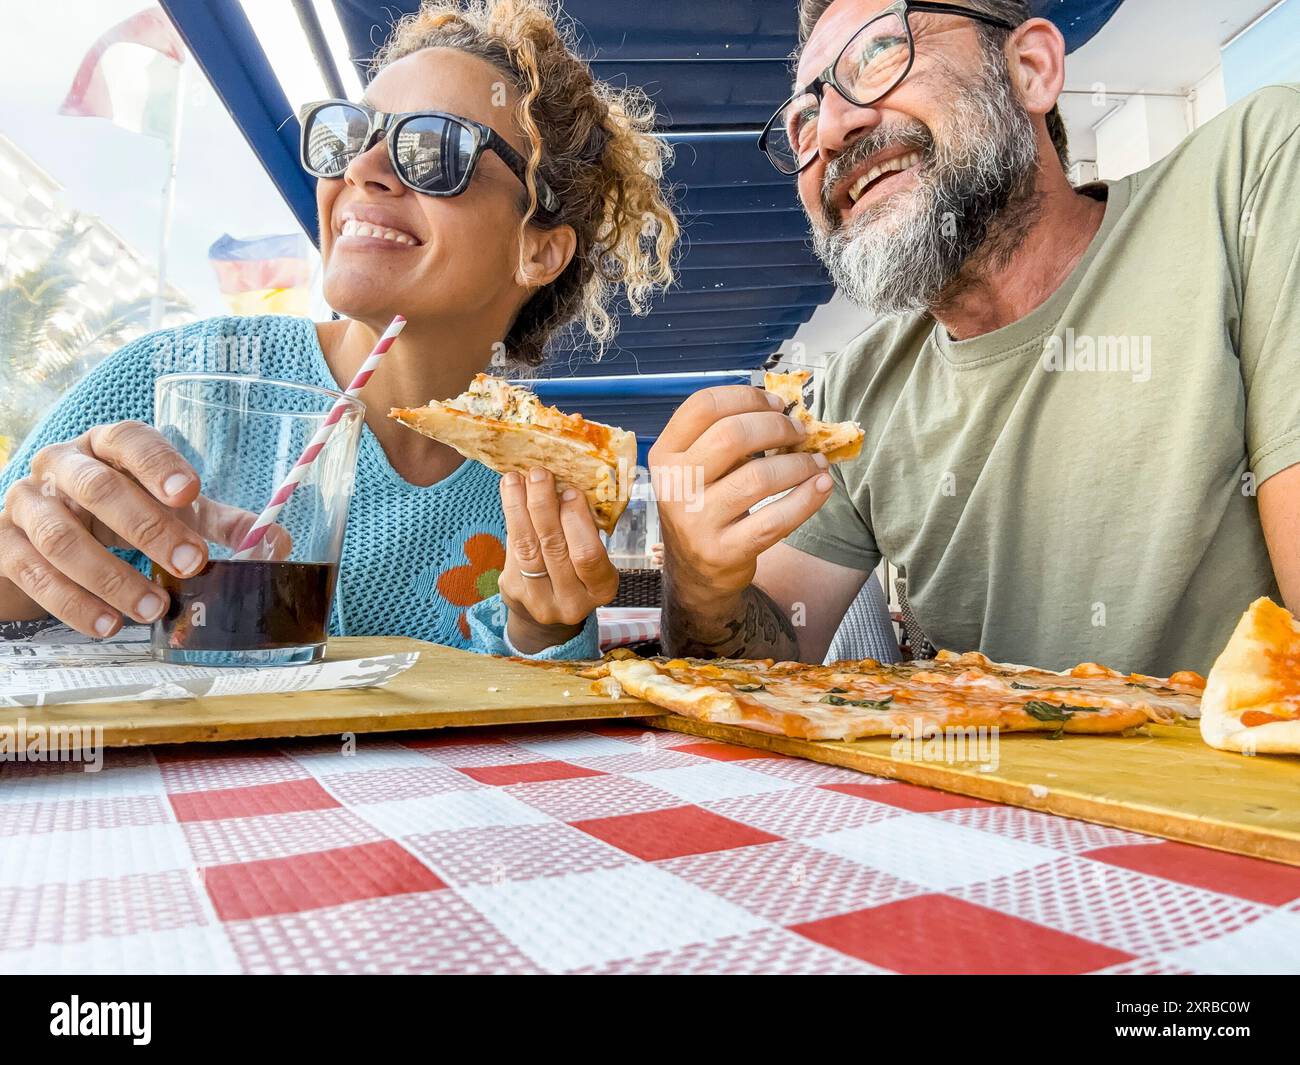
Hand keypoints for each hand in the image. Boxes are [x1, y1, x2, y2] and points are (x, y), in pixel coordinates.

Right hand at [0, 421, 288, 636]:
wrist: (39, 534)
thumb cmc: (119, 513)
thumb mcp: (169, 510)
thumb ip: (217, 523)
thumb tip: (276, 541)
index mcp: (107, 446)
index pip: (129, 439)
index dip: (158, 464)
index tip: (189, 492)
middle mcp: (61, 466)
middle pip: (98, 489)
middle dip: (147, 529)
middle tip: (190, 563)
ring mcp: (26, 504)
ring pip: (61, 537)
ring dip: (111, 578)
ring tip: (152, 608)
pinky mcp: (4, 545)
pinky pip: (33, 573)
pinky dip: (74, 603)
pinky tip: (108, 625)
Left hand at [497, 468, 618, 653]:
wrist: (548, 607)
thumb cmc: (575, 570)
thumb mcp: (591, 555)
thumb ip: (581, 528)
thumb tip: (563, 484)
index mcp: (601, 588)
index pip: (588, 555)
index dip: (577, 521)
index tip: (569, 491)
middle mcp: (572, 602)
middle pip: (554, 548)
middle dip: (544, 506)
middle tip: (539, 474)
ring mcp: (540, 601)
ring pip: (527, 548)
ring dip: (519, 508)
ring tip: (515, 479)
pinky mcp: (515, 593)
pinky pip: (512, 551)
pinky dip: (512, 519)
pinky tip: (510, 495)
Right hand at [649, 385, 832, 604]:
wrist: (695, 573)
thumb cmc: (705, 506)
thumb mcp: (700, 469)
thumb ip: (728, 439)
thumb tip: (784, 411)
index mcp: (665, 455)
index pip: (703, 406)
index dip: (747, 397)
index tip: (776, 403)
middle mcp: (675, 485)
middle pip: (731, 435)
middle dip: (777, 426)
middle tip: (800, 432)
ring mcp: (697, 521)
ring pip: (758, 477)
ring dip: (798, 464)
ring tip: (815, 462)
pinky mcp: (724, 551)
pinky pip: (775, 519)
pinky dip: (806, 498)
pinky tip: (821, 486)